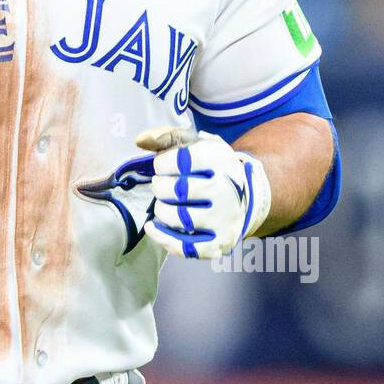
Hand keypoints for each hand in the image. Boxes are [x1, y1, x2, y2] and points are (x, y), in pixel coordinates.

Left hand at [135, 125, 270, 259]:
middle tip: (162, 185)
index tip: (163, 165)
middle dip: (160, 187)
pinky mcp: (220, 242)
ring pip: (180, 219)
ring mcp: (224, 219)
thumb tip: (140, 140)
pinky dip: (164, 239)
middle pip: (178, 191)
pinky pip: (187, 247)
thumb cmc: (209, 168)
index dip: (162, 163)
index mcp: (220, 160)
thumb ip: (166, 136)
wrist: (244, 195)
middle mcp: (227, 190)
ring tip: (163, 204)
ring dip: (161, 211)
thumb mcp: (194, 144)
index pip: (181, 160)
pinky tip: (153, 227)